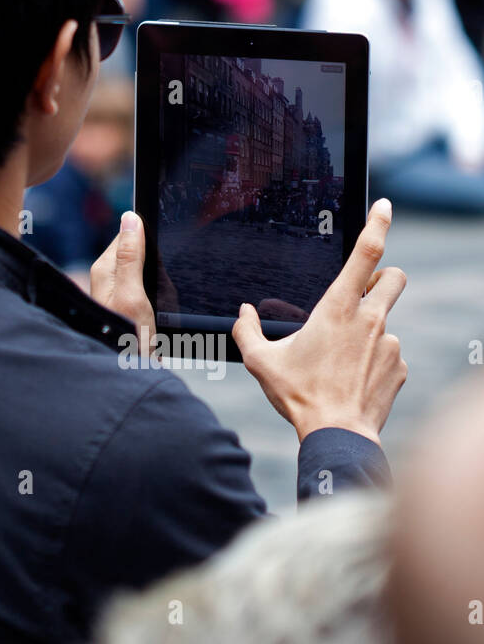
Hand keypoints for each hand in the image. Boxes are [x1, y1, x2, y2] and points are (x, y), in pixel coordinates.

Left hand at [90, 211, 155, 358]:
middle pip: (138, 252)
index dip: (147, 236)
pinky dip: (160, 297)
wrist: (128, 373)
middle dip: (157, 264)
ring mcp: (118, 292)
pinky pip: (149, 290)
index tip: (165, 247)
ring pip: (147, 271)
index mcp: (104, 268)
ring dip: (160, 283)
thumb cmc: (127, 339)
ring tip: (158, 308)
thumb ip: (131, 257)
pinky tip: (160, 312)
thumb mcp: (133, 295)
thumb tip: (130, 218)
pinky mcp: (129, 305)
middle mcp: (108, 278)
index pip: (127, 235)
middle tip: (160, 291)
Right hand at [233, 199, 407, 443]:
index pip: (365, 255)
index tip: (385, 206)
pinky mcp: (400, 368)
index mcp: (337, 310)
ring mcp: (390, 345)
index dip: (377, 225)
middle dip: (385, 276)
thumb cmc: (299, 396)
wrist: (338, 437)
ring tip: (341, 361)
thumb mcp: (261, 362)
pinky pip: (389, 354)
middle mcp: (370, 321)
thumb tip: (243, 312)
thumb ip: (247, 330)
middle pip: (395, 278)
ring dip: (368, 331)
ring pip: (385, 323)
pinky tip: (352, 380)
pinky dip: (373, 361)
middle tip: (366, 290)